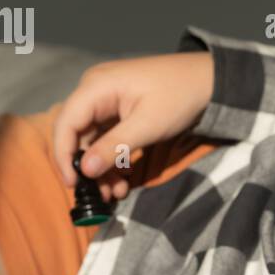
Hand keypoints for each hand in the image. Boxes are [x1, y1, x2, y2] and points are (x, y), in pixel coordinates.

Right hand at [52, 52, 214, 200]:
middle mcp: (95, 89)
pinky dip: (113, 157)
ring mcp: (107, 98)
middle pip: (76, 133)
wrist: (210, 79)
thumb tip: (85, 171)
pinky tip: (124, 178)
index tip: (74, 185)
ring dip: (102, 167)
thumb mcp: (148, 125)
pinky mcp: (119, 108)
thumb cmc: (180, 96)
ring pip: (92, 139)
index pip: (65, 124)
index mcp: (96, 86)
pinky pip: (106, 136)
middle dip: (87, 167)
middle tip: (101, 194)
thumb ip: (114, 148)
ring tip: (118, 192)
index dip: (64, 156)